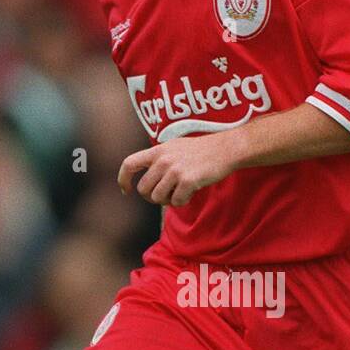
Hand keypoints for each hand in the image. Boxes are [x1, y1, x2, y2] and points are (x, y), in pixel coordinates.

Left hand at [117, 133, 238, 206]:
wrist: (225, 149)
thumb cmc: (201, 151)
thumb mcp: (174, 147)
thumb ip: (158, 159)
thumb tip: (145, 180)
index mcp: (157, 151)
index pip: (129, 163)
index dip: (124, 179)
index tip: (127, 191)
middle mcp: (163, 160)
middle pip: (143, 189)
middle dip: (152, 197)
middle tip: (166, 195)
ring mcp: (175, 170)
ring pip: (158, 198)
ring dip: (168, 200)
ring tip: (180, 192)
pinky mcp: (188, 180)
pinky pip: (176, 202)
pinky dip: (182, 202)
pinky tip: (191, 193)